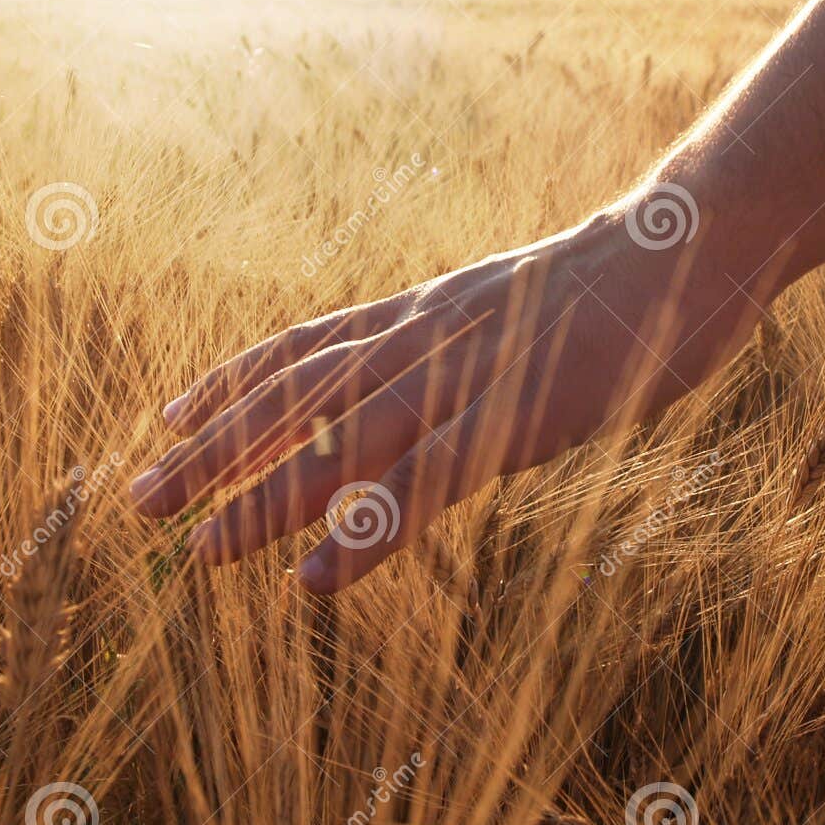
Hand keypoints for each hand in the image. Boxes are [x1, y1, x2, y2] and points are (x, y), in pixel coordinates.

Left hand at [129, 184, 777, 592]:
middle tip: (139, 500)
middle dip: (214, 453)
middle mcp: (422, 339)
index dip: (233, 384)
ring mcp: (461, 378)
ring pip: (339, 445)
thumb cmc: (619, 282)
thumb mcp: (524, 305)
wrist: (684, 244)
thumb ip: (473, 338)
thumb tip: (447, 367)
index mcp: (426, 313)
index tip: (171, 417)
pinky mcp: (510, 418)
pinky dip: (364, 534)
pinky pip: (422, 483)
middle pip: (297, 400)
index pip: (307, 348)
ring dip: (263, 499)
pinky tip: (317, 580)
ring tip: (199, 551)